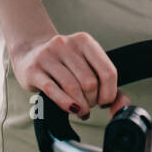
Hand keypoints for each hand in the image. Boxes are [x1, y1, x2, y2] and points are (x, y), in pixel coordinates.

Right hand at [11, 31, 131, 119]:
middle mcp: (66, 44)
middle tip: (88, 106)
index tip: (104, 101)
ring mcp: (48, 56)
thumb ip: (108, 85)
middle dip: (92, 101)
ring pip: (72, 88)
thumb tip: (122, 107)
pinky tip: (71, 109)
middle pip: (90, 82)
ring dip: (80, 106)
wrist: (29, 52)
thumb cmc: (64, 63)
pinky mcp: (33, 70)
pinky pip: (53, 90)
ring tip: (80, 110)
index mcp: (84, 41)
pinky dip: (65, 104)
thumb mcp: (86, 65)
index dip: (109, 92)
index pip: (108, 71)